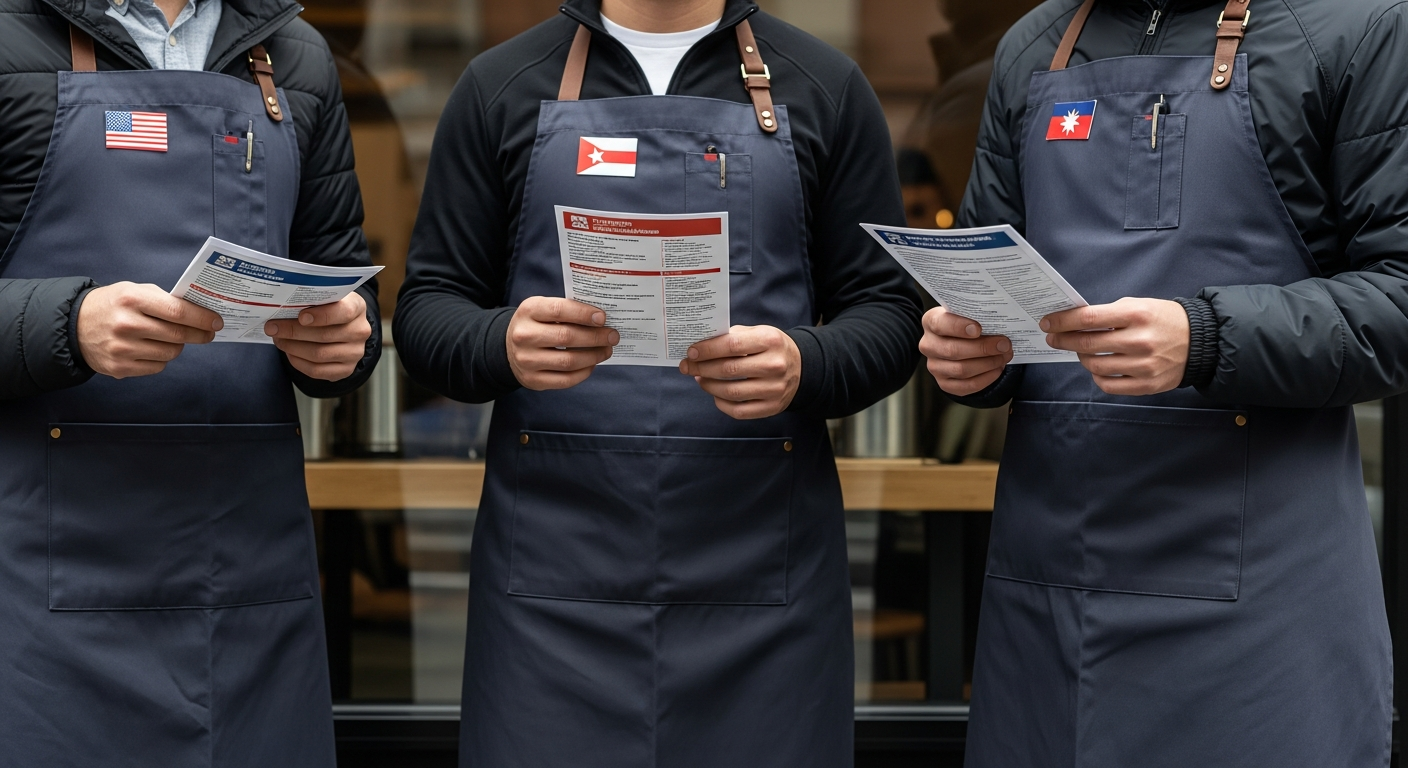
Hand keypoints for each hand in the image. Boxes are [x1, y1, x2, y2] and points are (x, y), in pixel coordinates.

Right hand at [77, 281, 221, 378]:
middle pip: (178, 334)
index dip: (202, 318)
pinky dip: (162, 358)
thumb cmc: (113, 305)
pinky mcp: (119, 368)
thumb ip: (164, 300)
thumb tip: (200, 312)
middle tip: (208, 333)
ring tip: (172, 338)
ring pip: (171, 353)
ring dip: (178, 346)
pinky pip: (157, 366)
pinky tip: (152, 348)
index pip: (177, 311)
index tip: (217, 321)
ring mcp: (122, 349)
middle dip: (199, 334)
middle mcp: (126, 324)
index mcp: (131, 300)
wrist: (74, 326)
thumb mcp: (134, 291)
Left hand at [265, 291, 372, 380]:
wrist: (344, 327)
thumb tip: (282, 306)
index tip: (301, 316)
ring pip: (319, 354)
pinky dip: (298, 362)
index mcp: (357, 307)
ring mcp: (355, 353)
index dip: (322, 315)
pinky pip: (317, 370)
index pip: (344, 312)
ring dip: (292, 347)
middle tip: (272, 327)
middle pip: (325, 335)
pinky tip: (289, 352)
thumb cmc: (329, 308)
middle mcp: (360, 331)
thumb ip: (312, 300)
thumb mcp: (327, 297)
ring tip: (278, 339)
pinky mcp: (346, 369)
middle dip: (294, 332)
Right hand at [506, 297, 617, 389]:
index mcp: (528, 311)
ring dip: (594, 356)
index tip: (603, 318)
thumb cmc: (535, 324)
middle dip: (596, 337)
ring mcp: (527, 360)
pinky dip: (584, 372)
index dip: (584, 314)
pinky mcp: (533, 380)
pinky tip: (592, 364)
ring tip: (606, 350)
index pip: (560, 310)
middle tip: (613, 336)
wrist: (508, 348)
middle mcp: (524, 336)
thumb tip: (601, 319)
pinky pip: (566, 379)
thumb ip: (567, 310)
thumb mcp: (543, 309)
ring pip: (568, 361)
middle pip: (567, 337)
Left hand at [678, 325, 800, 419]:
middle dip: (701, 368)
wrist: (802, 367)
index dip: (707, 350)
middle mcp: (774, 365)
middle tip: (687, 366)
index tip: (691, 352)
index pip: (732, 345)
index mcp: (770, 341)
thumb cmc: (772, 348)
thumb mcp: (759, 332)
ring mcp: (774, 389)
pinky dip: (721, 403)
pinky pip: (738, 411)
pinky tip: (715, 394)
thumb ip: (733, 336)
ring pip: (731, 392)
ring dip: (708, 386)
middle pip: (728, 370)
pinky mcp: (772, 407)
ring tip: (700, 378)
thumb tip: (701, 346)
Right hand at [919, 307, 1012, 395]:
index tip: (978, 329)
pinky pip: (967, 385)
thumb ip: (977, 316)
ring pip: (961, 370)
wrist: (958, 342)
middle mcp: (928, 345)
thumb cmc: (966, 324)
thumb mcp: (967, 314)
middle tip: (1004, 344)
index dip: (958, 327)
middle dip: (982, 348)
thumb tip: (1000, 324)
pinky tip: (997, 368)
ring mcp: (935, 367)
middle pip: (953, 350)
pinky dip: (986, 378)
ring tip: (1004, 356)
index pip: (940, 324)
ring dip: (988, 363)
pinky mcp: (945, 384)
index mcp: (931, 322)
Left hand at [1041, 297, 1188, 395]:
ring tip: (1080, 350)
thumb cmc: (1163, 320)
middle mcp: (1140, 341)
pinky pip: (1109, 385)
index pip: (1089, 318)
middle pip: (1088, 344)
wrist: (1201, 341)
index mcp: (1137, 315)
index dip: (1063, 321)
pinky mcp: (1147, 385)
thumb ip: (1109, 314)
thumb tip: (1073, 322)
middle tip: (1053, 337)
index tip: (1048, 322)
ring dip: (1081, 357)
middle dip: (1064, 340)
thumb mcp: (1139, 305)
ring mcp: (1144, 366)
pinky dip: (1097, 376)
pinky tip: (1097, 366)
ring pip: (1095, 366)